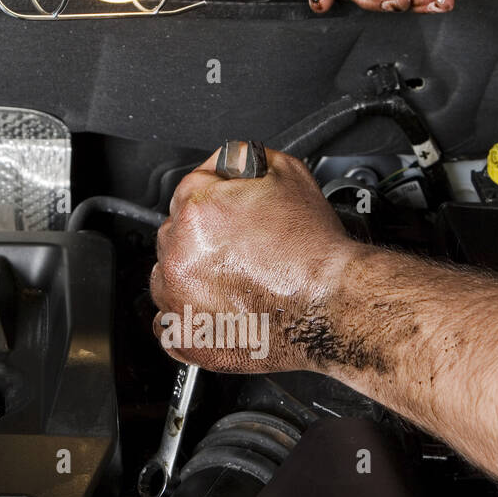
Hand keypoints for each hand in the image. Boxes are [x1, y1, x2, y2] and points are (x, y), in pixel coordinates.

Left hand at [150, 147, 359, 373]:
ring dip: (189, 275)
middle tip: (239, 248)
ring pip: (166, 276)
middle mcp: (179, 257)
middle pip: (174, 233)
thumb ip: (241, 159)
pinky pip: (167, 322)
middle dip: (201, 236)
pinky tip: (216, 308)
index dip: (216, 197)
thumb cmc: (314, 250)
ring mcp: (178, 301)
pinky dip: (186, 316)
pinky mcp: (185, 337)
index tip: (232, 211)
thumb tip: (225, 162)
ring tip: (231, 279)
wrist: (331, 304)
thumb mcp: (287, 173)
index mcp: (197, 213)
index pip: (190, 189)